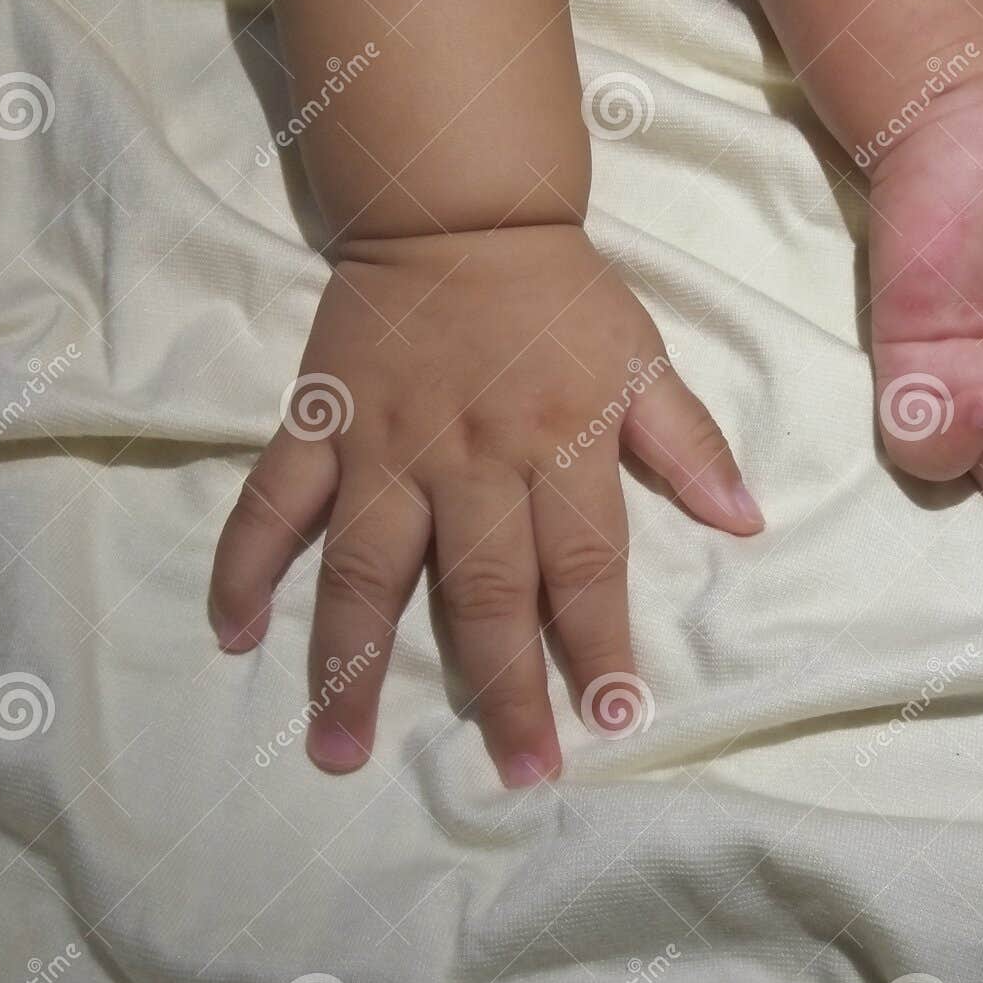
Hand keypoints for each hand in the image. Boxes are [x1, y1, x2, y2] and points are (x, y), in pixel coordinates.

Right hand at [209, 226, 761, 785]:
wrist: (458, 208)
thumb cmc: (562, 296)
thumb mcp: (643, 358)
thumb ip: (689, 444)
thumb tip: (749, 523)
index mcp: (558, 443)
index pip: (585, 567)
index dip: (601, 647)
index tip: (613, 724)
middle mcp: (470, 459)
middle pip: (484, 592)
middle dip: (502, 690)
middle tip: (514, 774)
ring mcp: (384, 448)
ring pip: (365, 569)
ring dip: (350, 663)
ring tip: (340, 750)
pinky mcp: (319, 425)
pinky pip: (273, 501)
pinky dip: (246, 564)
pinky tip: (233, 634)